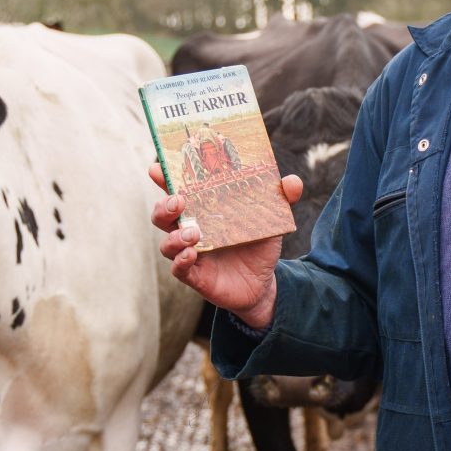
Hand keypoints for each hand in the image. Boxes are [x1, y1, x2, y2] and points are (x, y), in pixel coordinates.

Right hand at [149, 163, 302, 329]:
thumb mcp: (271, 218)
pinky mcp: (195, 275)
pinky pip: (178, 268)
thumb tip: (292, 182)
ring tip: (192, 232)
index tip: (158, 168)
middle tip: (179, 200)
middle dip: (164, 205)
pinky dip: (181, 260)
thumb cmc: (258, 243)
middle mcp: (190, 228)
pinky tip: (192, 253)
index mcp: (202, 209)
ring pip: (167, 243)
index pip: (177, 189)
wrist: (263, 282)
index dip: (164, 177)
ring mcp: (190, 252)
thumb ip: (281, 198)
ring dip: (174, 236)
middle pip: (162, 214)